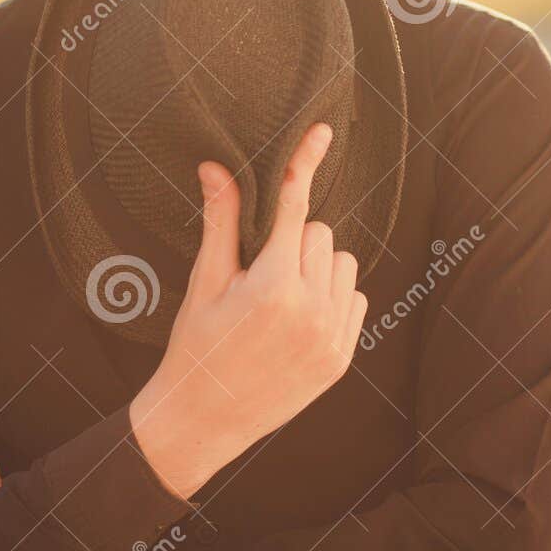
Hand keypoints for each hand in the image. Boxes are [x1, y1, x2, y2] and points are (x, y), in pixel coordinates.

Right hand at [131, 122, 367, 499]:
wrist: (202, 421)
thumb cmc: (194, 346)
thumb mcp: (205, 282)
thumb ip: (221, 222)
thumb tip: (214, 166)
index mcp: (270, 287)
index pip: (293, 208)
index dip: (303, 164)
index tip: (321, 129)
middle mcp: (309, 311)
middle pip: (320, 232)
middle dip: (292, 242)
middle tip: (257, 276)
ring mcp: (331, 338)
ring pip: (343, 263)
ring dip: (317, 268)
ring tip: (279, 299)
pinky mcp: (342, 358)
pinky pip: (355, 298)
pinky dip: (332, 297)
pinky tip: (297, 320)